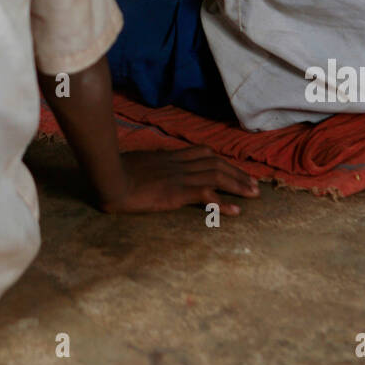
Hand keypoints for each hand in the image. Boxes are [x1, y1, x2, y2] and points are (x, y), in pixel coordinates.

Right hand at [99, 146, 258, 213]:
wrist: (109, 177)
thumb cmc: (114, 172)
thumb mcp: (134, 162)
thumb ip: (147, 164)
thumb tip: (148, 167)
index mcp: (169, 156)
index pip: (203, 153)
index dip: (222, 161)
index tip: (234, 169)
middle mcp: (178, 163)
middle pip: (216, 163)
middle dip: (237, 173)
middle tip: (254, 185)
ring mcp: (179, 176)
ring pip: (217, 175)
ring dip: (238, 185)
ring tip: (254, 195)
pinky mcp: (176, 191)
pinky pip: (206, 194)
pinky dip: (223, 202)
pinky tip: (235, 212)